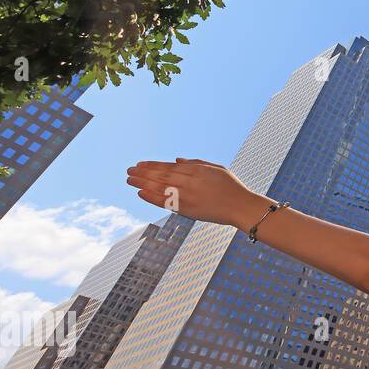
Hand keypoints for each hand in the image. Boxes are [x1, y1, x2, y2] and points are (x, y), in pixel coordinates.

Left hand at [126, 158, 265, 228]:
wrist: (240, 206)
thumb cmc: (231, 187)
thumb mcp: (216, 169)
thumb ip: (195, 163)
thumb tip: (177, 160)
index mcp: (196, 170)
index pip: (167, 166)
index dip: (152, 165)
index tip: (139, 164)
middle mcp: (188, 181)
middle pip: (159, 175)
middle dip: (142, 172)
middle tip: (129, 171)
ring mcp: (186, 195)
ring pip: (158, 187)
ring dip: (142, 183)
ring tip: (129, 180)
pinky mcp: (186, 208)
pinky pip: (165, 202)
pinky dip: (151, 197)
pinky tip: (140, 193)